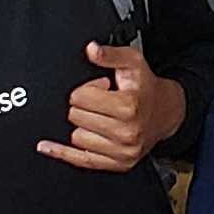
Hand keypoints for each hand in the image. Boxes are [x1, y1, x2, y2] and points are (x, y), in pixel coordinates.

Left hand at [35, 40, 182, 173]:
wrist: (166, 112)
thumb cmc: (146, 88)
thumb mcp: (133, 63)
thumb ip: (110, 55)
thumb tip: (91, 49)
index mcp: (128, 106)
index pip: (80, 98)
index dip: (86, 89)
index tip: (100, 87)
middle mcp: (126, 132)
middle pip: (76, 117)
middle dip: (83, 106)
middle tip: (101, 102)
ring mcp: (122, 151)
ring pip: (77, 138)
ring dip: (82, 126)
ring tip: (100, 117)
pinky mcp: (117, 164)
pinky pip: (80, 161)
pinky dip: (61, 153)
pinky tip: (47, 147)